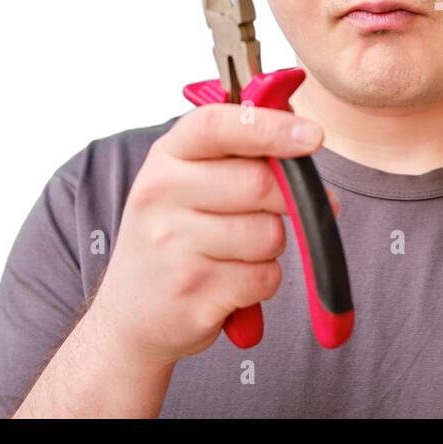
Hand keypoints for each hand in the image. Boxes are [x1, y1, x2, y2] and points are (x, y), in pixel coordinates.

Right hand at [89, 103, 339, 366]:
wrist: (129, 317)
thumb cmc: (175, 237)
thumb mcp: (187, 181)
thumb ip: (238, 153)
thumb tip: (303, 133)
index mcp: (165, 158)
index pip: (217, 126)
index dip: (271, 127)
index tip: (313, 135)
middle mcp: (161, 196)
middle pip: (259, 183)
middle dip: (289, 198)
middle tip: (285, 208)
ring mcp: (173, 247)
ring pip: (270, 234)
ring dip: (271, 245)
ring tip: (237, 252)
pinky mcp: (195, 293)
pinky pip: (266, 277)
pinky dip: (263, 281)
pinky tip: (231, 281)